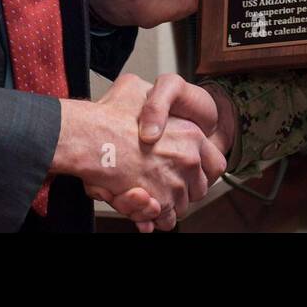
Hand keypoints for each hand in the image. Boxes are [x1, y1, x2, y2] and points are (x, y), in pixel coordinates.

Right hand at [52, 73, 223, 231]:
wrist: (92, 138)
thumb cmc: (110, 115)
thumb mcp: (133, 87)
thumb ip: (148, 98)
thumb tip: (148, 95)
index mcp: (191, 134)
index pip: (214, 162)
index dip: (202, 170)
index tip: (189, 172)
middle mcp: (189, 159)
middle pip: (199, 188)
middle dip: (184, 191)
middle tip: (165, 186)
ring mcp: (175, 183)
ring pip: (181, 206)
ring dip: (168, 205)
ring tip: (149, 195)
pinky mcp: (159, 202)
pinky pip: (165, 219)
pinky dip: (155, 218)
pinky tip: (144, 206)